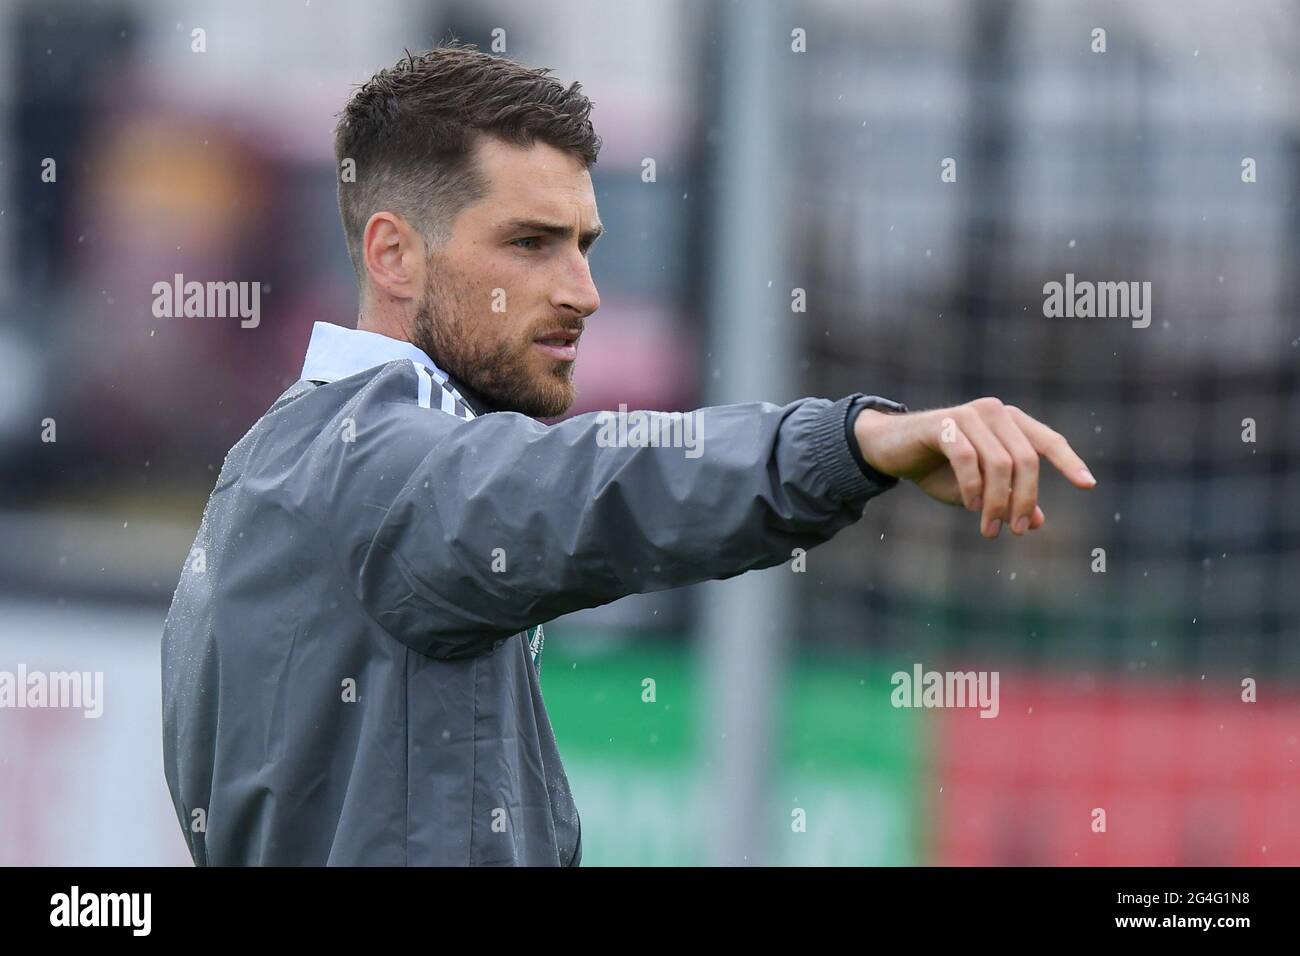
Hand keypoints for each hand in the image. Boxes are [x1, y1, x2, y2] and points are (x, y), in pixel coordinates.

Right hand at [853, 396, 1095, 537]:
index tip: (1087, 485)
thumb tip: (1038, 521)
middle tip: (1014, 530)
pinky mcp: (943, 424)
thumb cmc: (937, 468)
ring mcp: (969, 415)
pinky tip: (969, 506)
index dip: (1069, 462)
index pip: (1047, 441)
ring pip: (1000, 463)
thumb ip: (1006, 498)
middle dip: (1024, 500)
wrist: (890, 450)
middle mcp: (995, 412)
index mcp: (1010, 422)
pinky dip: (972, 488)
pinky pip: (968, 459)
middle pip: (1027, 460)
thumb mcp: (977, 489)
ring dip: (998, 501)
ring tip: (990, 528)